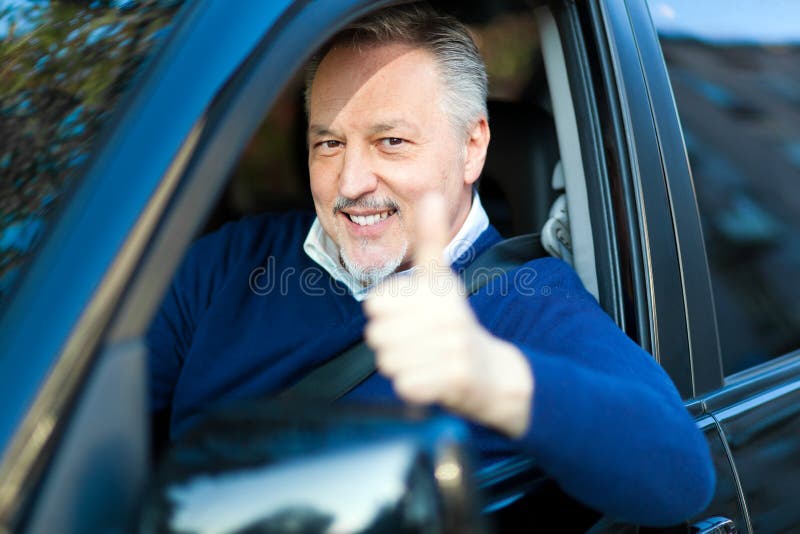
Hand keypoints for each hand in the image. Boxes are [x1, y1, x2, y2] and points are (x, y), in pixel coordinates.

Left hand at [363, 194, 533, 436]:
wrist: (492, 373)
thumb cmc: (455, 323)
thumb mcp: (443, 278)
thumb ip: (432, 238)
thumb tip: (431, 194)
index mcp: (438, 287)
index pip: (374, 303)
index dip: (386, 314)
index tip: (409, 316)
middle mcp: (447, 313)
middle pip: (376, 334)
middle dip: (391, 343)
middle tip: (417, 343)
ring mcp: (453, 345)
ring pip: (388, 361)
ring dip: (401, 365)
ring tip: (425, 359)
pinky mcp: (454, 377)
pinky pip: (404, 384)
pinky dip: (413, 387)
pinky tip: (432, 379)